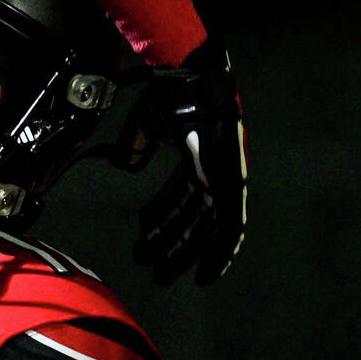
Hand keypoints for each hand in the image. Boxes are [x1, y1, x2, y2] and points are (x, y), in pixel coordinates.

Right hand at [116, 40, 246, 284]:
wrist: (192, 85)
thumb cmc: (170, 100)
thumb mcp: (146, 126)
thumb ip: (137, 146)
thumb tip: (127, 162)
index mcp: (195, 158)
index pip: (180, 198)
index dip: (162, 221)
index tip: (144, 241)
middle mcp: (212, 173)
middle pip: (192, 219)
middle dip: (172, 245)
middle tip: (153, 270)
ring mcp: (224, 181)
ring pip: (208, 231)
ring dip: (186, 255)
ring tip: (163, 275)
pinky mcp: (233, 187)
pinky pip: (230, 230)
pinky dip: (220, 255)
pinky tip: (205, 275)